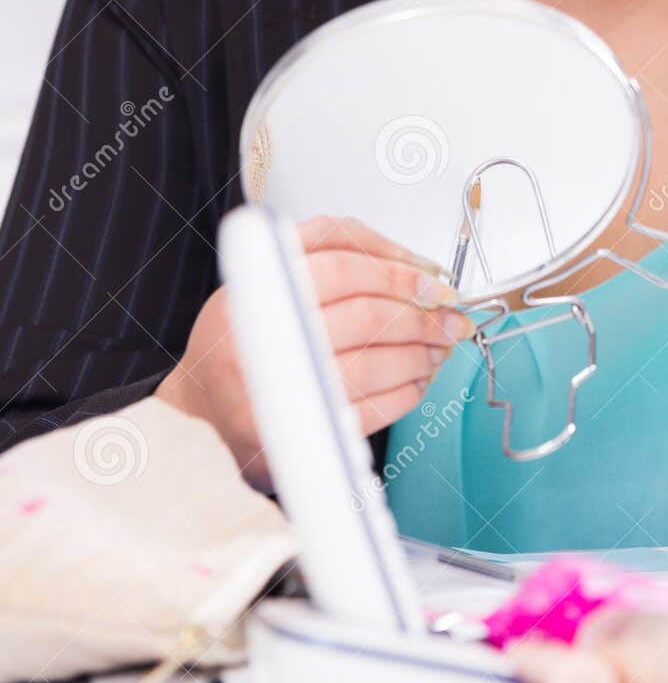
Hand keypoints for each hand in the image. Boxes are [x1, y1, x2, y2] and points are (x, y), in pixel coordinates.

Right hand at [156, 214, 475, 488]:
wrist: (202, 414)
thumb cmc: (242, 343)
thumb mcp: (266, 278)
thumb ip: (329, 257)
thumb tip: (415, 268)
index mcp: (255, 280)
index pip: (339, 255)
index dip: (397, 264)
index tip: (431, 277)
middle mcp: (260, 328)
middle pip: (366, 310)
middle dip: (423, 314)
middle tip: (451, 316)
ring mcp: (277, 382)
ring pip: (374, 360)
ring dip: (421, 354)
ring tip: (438, 348)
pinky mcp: (296, 427)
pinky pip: (372, 406)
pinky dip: (407, 392)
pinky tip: (416, 381)